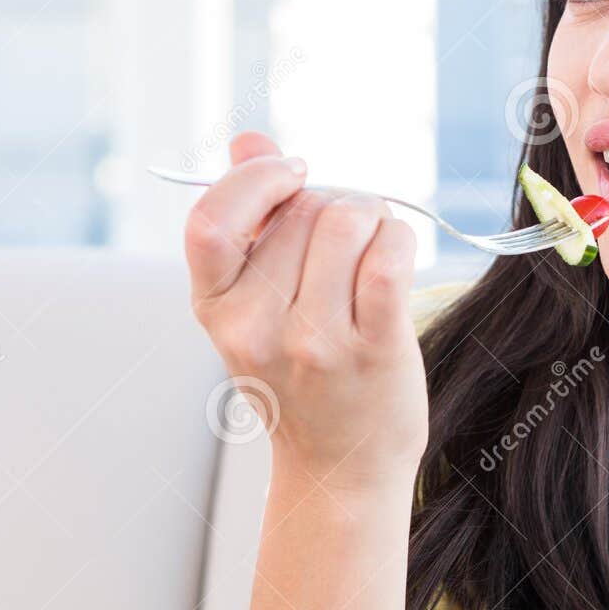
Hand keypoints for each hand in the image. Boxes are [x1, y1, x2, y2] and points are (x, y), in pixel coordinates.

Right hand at [184, 132, 427, 487]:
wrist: (339, 470)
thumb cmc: (301, 377)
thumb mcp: (255, 305)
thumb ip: (251, 216)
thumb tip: (247, 140)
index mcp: (216, 309)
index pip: (210, 220)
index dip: (256, 179)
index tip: (293, 174)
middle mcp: (255, 327)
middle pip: (300, 209)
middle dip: (332, 202)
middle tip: (345, 239)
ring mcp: (313, 342)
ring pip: (348, 220)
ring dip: (372, 218)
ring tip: (372, 249)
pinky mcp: (372, 349)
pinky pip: (388, 254)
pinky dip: (398, 239)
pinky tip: (394, 255)